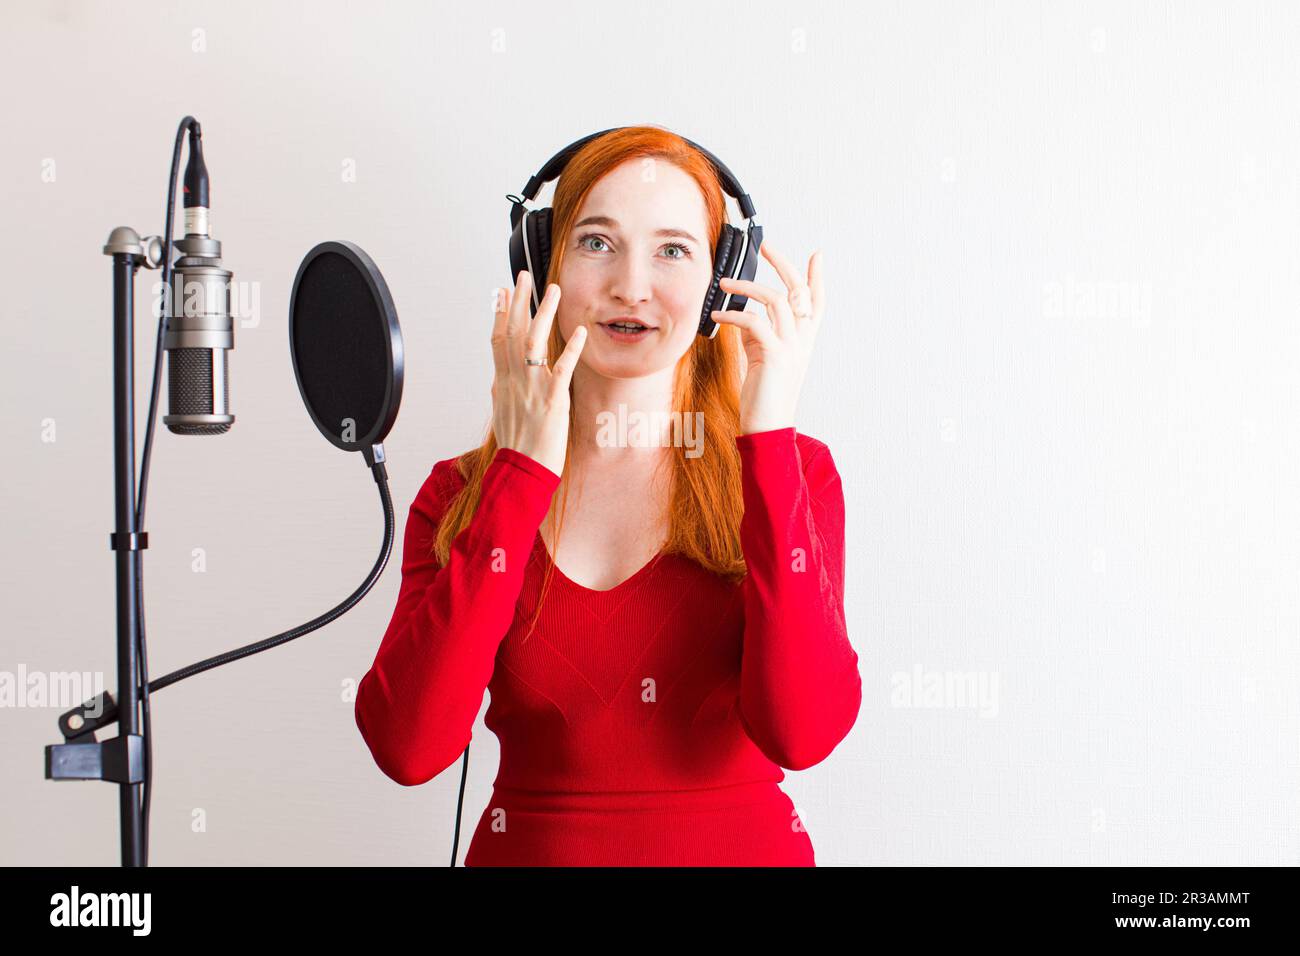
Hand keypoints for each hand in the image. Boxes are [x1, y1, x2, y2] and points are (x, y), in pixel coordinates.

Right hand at [490, 270, 586, 476]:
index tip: (501, 291)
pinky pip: (562, 369)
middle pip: (512, 332)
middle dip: (517, 301)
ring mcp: (532, 389)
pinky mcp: (552, 400)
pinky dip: (571, 348)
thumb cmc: (516, 446)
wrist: (522, 471)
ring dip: (544, 314)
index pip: (497, 340)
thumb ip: (503, 390)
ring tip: (554, 290)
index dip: (498, 313)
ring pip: (534, 342)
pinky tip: (581, 331)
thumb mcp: (503, 412)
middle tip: (523, 276)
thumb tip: (498, 376)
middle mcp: (514, 381)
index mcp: (503, 382)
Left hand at [710, 243, 824, 435]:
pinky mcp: (775, 355)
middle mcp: (803, 340)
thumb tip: (745, 312)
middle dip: (784, 264)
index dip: (817, 277)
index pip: (817, 301)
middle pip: (799, 291)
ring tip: (724, 283)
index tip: (816, 255)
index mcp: (804, 339)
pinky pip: (754, 322)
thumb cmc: (764, 393)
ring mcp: (792, 346)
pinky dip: (734, 313)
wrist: (768, 426)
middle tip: (766, 246)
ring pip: (776, 300)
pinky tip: (718, 314)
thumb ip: (759, 333)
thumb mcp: (763, 356)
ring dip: (747, 286)